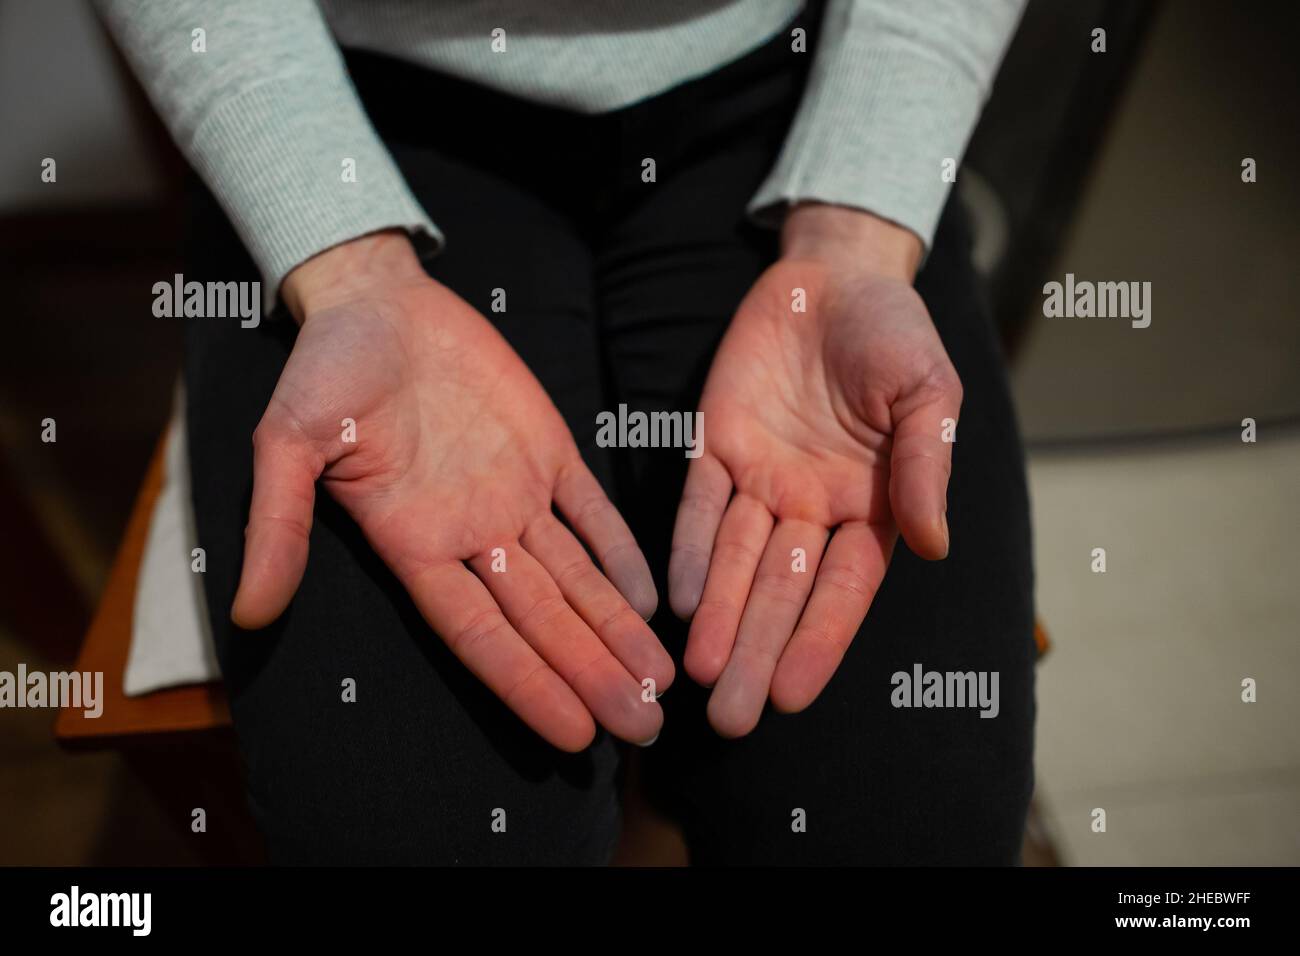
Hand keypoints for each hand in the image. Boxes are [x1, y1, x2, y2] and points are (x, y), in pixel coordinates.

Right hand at [233, 231, 672, 749]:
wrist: (377, 299)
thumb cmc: (324, 370)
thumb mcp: (288, 443)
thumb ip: (278, 525)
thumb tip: (250, 616)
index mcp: (416, 543)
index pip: (481, 635)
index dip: (528, 683)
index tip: (574, 734)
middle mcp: (473, 533)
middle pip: (542, 620)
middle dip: (592, 674)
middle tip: (644, 729)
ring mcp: (514, 493)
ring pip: (576, 577)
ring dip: (617, 627)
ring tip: (661, 683)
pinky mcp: (547, 449)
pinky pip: (590, 510)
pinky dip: (621, 550)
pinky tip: (650, 597)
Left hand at [667, 205, 959, 736]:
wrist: (834, 274)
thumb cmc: (895, 336)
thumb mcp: (929, 396)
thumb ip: (925, 468)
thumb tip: (937, 545)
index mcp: (871, 507)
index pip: (842, 589)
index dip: (817, 640)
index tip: (790, 694)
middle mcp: (811, 506)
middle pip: (781, 592)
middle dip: (756, 652)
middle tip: (727, 720)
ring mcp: (761, 478)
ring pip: (736, 561)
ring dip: (719, 616)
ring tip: (695, 673)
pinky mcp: (715, 444)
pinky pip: (700, 504)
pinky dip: (690, 548)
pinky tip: (678, 597)